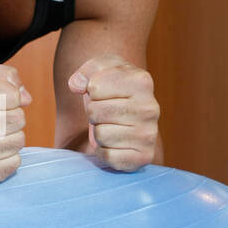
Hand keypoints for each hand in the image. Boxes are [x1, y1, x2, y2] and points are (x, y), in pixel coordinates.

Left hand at [68, 56, 159, 170]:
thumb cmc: (113, 90)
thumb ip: (86, 71)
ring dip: (99, 132)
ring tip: (112, 126)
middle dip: (93, 112)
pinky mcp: (144, 158)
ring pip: (100, 135)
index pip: (95, 86)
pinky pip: (107, 156)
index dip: (92, 89)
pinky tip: (115, 143)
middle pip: (94, 112)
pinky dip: (103, 152)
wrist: (130, 116)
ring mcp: (149, 134)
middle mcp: (150, 108)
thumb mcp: (99, 70)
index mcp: (141, 81)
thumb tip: (76, 86)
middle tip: (107, 112)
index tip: (104, 92)